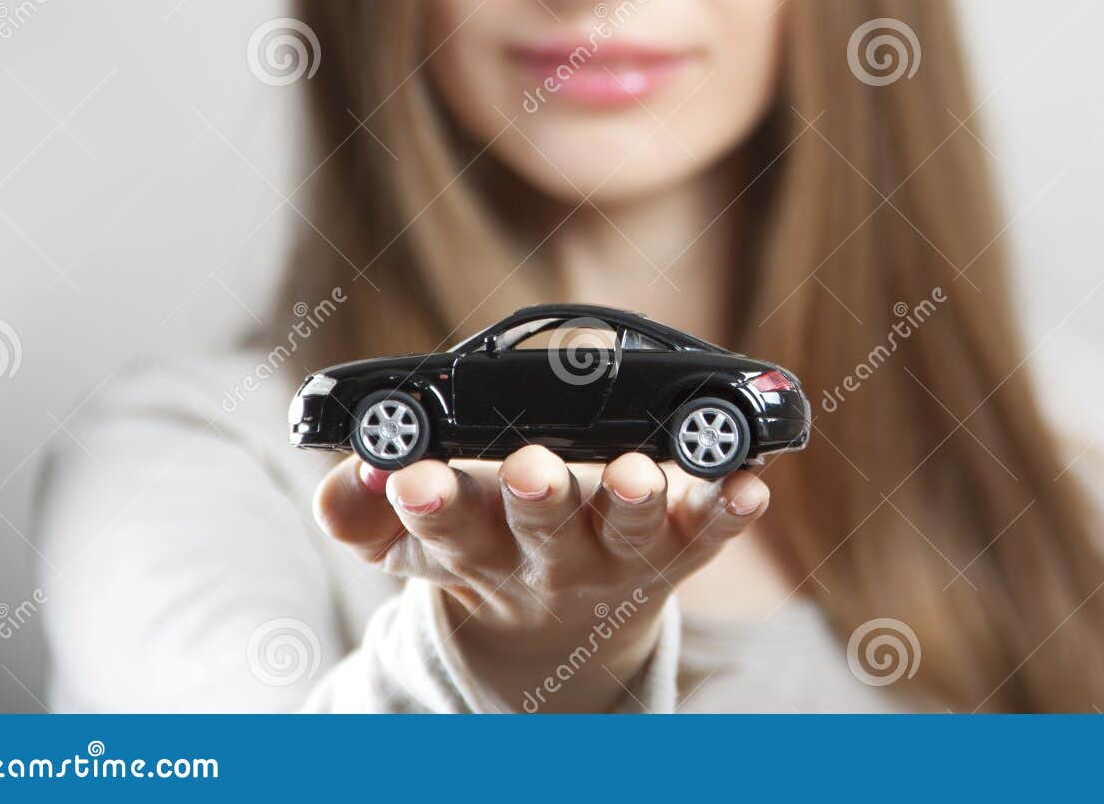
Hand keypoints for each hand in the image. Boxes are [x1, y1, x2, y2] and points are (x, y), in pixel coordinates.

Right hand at [313, 445, 768, 711]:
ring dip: (636, 499)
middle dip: (537, 496)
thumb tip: (354, 474)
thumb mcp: (403, 543)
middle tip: (531, 471)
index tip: (415, 478)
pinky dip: (730, 510)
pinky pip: (709, 534)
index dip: (428, 502)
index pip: (445, 522)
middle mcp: (548, 554)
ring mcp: (617, 555)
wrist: (553, 632)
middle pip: (543, 526)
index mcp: (475, 544)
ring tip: (640, 474)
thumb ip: (360, 509)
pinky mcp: (676, 552)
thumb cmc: (477, 549)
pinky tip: (750, 483)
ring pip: (630, 529)